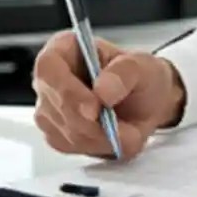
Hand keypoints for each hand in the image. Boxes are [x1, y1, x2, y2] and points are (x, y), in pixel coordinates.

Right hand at [32, 30, 186, 158]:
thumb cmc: (140, 76)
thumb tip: (103, 90)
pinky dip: (98, 147)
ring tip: (127, 130)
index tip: (94, 109)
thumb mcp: (142, 66)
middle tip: (121, 129)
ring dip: (99, 138)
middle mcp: (50, 80)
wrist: (148, 102)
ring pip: (64, 132)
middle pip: (53, 107)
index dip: (66, 90)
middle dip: (90, 124)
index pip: (48, 68)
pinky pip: (72, 147)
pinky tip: (115, 136)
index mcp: (64, 49)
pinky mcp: (57, 134)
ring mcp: (50, 109)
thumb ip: (123, 73)